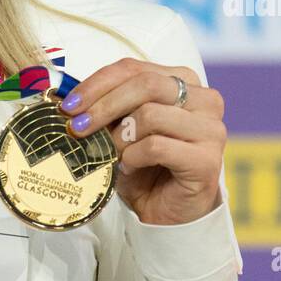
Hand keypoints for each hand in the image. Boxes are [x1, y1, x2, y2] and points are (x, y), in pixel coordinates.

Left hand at [59, 59, 225, 225]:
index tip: (70, 105)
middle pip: (145, 85)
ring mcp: (210, 129)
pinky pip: (156, 146)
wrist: (167, 212)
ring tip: (114, 155)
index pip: (135, 68)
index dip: (97, 84)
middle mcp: (204, 100)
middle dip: (103, 106)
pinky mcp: (207, 159)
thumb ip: (107, 107)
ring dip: (120, 138)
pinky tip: (130, 167)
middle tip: (78, 127)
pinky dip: (133, 157)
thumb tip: (70, 97)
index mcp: (184, 82)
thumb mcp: (121, 129)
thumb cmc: (145, 166)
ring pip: (150, 115)